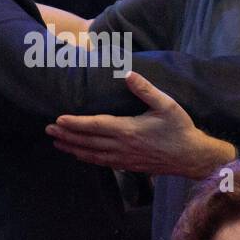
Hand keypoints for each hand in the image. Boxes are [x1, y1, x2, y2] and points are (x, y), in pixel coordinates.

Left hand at [45, 72, 225, 177]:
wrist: (191, 157)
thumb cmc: (180, 128)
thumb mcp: (166, 104)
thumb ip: (145, 89)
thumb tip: (127, 73)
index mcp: (128, 130)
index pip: (95, 126)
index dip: (74, 124)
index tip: (58, 120)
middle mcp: (122, 146)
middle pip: (87, 142)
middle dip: (66, 136)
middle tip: (48, 131)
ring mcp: (124, 158)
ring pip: (92, 155)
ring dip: (73, 149)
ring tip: (57, 144)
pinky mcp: (128, 166)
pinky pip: (102, 163)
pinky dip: (87, 158)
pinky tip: (80, 155)